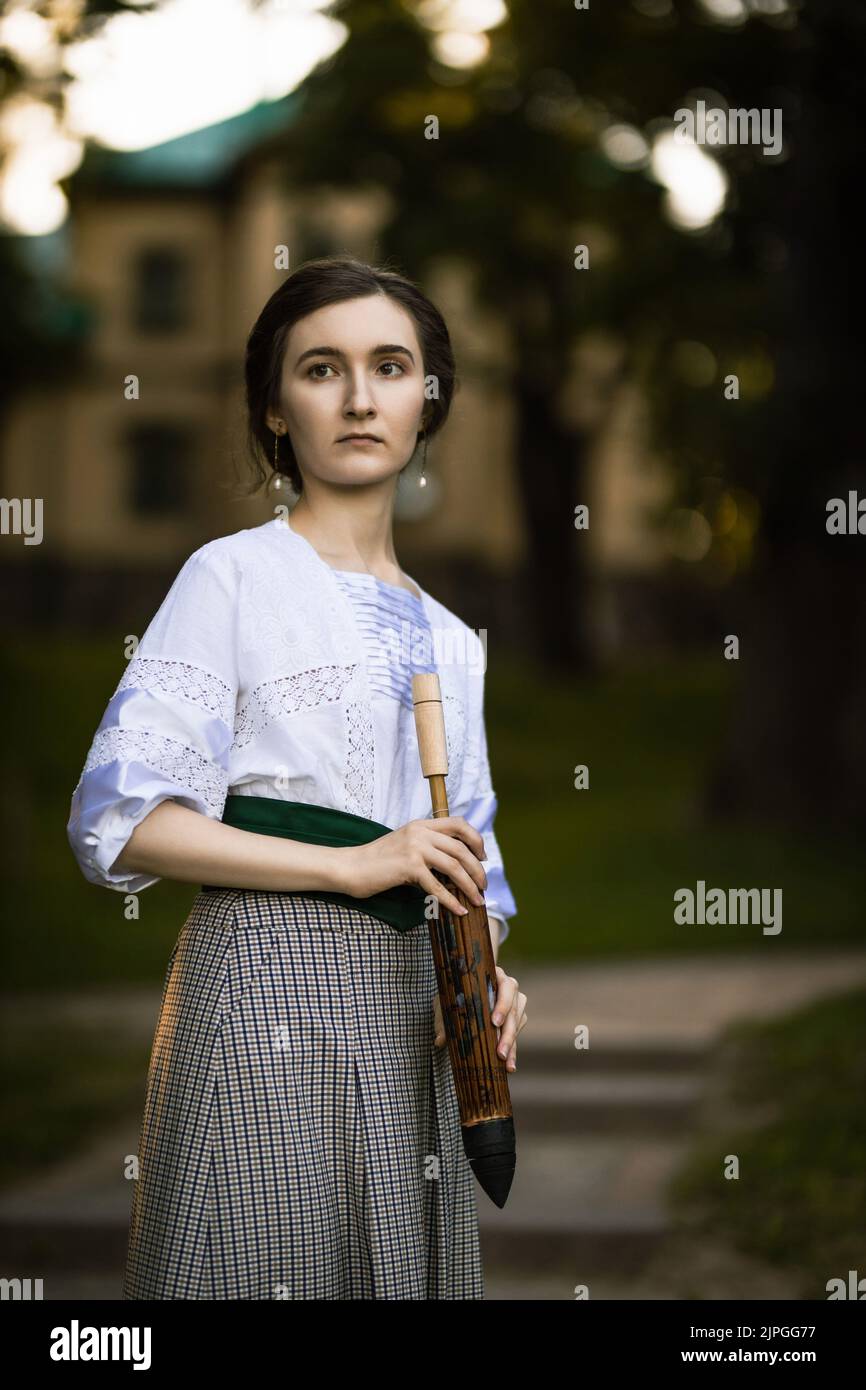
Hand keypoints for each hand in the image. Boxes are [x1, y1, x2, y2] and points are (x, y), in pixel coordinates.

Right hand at [339, 816, 487, 918]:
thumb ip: (427, 847)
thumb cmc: (378, 861)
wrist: (351, 867)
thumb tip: (454, 864)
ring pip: (454, 866)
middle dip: (477, 869)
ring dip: (470, 885)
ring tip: (478, 900)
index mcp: (421, 825)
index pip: (459, 824)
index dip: (475, 839)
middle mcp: (420, 832)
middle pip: (461, 848)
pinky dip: (451, 900)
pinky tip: (459, 910)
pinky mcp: (408, 866)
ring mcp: (415, 848)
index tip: (482, 857)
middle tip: (483, 886)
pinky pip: (437, 886)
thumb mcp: (406, 845)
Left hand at [433, 967, 526, 1072]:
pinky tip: (509, 1065)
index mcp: (493, 975)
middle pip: (514, 1008)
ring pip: (518, 1022)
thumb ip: (443, 1020)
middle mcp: (508, 987)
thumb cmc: (452, 995)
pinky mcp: (516, 1017)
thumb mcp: (444, 1004)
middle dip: (508, 1033)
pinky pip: (516, 1033)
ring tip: (505, 1064)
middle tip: (500, 1052)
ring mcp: (514, 1002)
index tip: (494, 1022)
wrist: (458, 996)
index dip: (502, 1004)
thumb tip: (439, 1041)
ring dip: (512, 1043)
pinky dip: (513, 1050)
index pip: (505, 987)